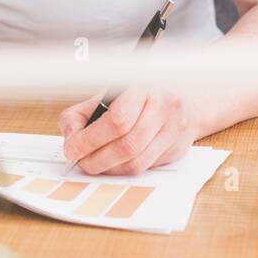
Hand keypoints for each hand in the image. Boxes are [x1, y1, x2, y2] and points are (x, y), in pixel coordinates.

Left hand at [58, 89, 203, 175]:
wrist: (187, 100)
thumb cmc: (143, 95)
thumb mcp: (111, 92)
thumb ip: (84, 111)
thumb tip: (70, 135)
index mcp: (143, 87)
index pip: (117, 120)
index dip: (90, 139)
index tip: (73, 147)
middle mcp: (162, 107)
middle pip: (127, 145)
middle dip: (97, 159)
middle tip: (81, 160)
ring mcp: (173, 130)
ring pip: (136, 162)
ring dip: (109, 169)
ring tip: (94, 164)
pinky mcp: (176, 150)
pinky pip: (145, 168)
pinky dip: (123, 170)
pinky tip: (113, 164)